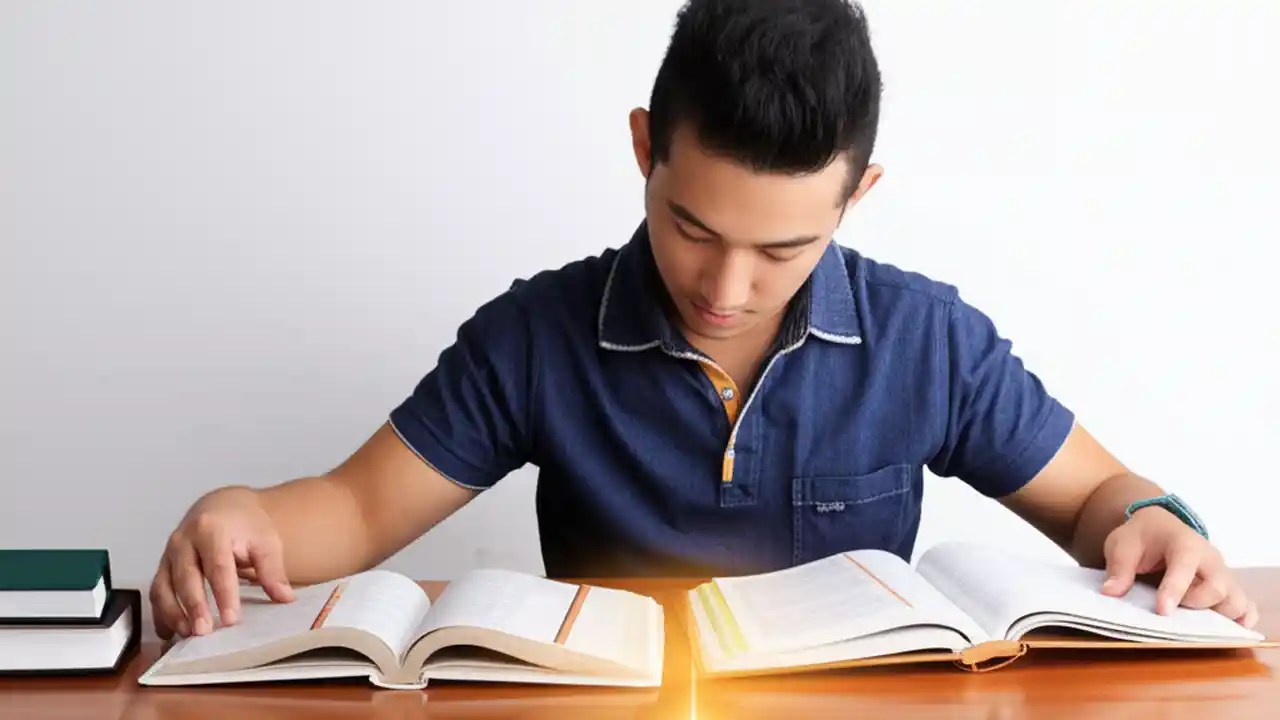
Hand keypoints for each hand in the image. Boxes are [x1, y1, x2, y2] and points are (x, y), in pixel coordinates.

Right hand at [149, 487, 294, 639]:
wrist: (222, 506)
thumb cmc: (246, 525)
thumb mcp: (265, 541)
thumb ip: (273, 570)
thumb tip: (285, 598)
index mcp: (212, 529)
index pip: (218, 566)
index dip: (224, 594)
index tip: (231, 620)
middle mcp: (184, 540)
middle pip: (186, 576)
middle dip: (194, 606)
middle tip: (203, 633)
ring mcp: (169, 553)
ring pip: (163, 586)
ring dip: (172, 613)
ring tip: (187, 635)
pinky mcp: (162, 565)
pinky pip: (156, 591)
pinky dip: (160, 613)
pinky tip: (170, 633)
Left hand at [1100, 506, 1256, 627]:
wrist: (1159, 527)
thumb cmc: (1142, 536)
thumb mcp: (1122, 544)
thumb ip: (1119, 567)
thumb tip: (1111, 593)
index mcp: (1184, 543)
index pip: (1185, 567)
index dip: (1174, 590)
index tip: (1162, 611)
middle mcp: (1211, 559)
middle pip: (1218, 588)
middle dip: (1195, 605)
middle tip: (1171, 609)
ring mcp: (1223, 574)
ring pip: (1236, 601)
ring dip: (1218, 616)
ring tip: (1193, 619)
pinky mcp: (1228, 588)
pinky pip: (1246, 607)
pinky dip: (1241, 620)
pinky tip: (1224, 630)